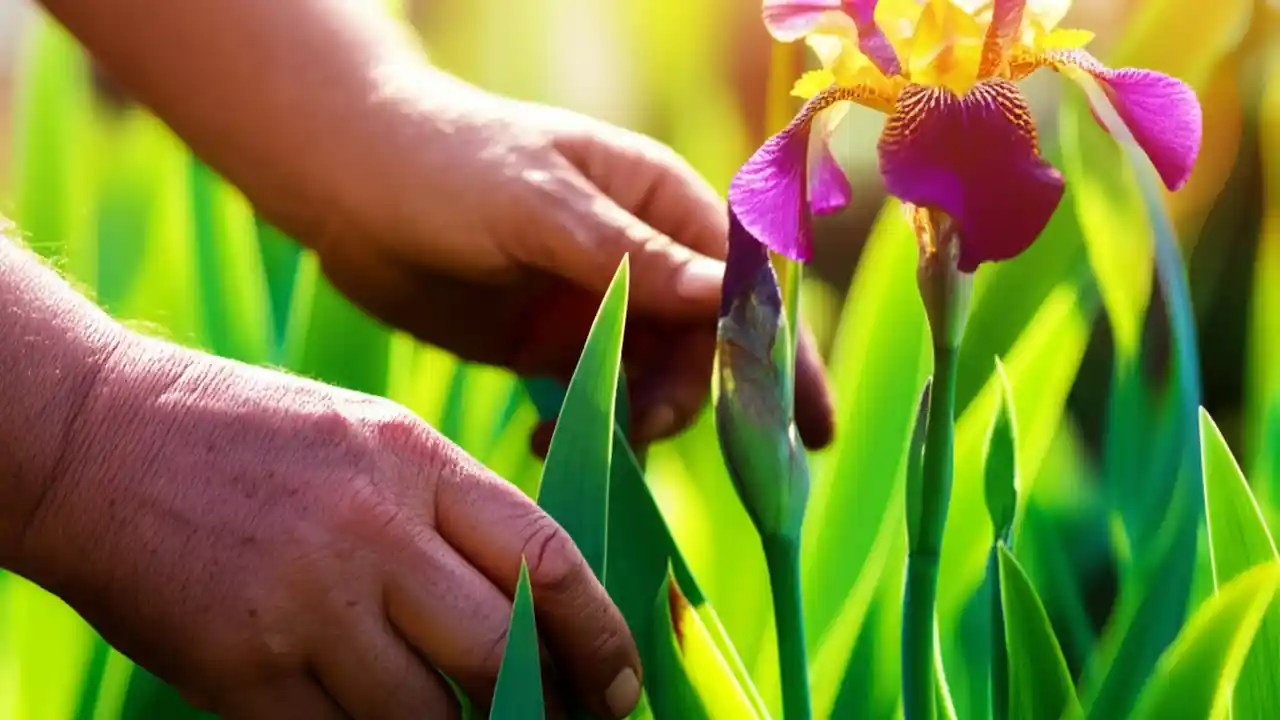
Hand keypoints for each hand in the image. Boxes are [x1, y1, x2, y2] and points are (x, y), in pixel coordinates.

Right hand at [17, 333, 640, 718]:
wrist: (99, 440)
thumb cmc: (250, 434)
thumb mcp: (371, 437)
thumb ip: (452, 510)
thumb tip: (532, 600)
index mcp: (415, 462)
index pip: (547, 557)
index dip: (600, 632)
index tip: (622, 680)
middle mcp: (372, 532)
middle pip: (502, 649)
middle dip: (549, 704)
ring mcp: (306, 604)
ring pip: (427, 716)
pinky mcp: (243, 670)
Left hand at [311, 84, 834, 448]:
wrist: (344, 182)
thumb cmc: (444, 163)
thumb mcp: (539, 205)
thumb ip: (631, 257)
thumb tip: (730, 304)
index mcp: (659, 202)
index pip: (744, 283)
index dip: (780, 352)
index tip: (804, 425)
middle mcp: (644, 256)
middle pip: (709, 344)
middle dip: (701, 397)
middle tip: (648, 431)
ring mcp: (601, 304)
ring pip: (660, 380)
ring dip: (644, 420)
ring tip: (592, 437)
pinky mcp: (556, 344)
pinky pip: (602, 398)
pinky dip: (594, 428)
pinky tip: (549, 442)